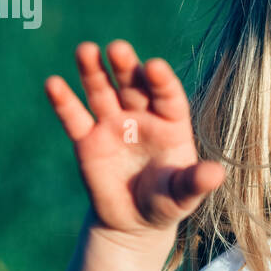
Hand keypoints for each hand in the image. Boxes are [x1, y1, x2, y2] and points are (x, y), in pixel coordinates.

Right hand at [45, 41, 224, 244]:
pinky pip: (74, 117)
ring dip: (93, 71)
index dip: (162, 81)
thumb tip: (218, 175)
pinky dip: (63, 101)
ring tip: (85, 49)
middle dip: (126, 66)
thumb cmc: (166, 202)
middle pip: (133, 85)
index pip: (168, 96)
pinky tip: (52, 83)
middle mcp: (141, 116)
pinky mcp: (87, 140)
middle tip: (118, 48)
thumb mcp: (183, 195)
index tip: (154, 66)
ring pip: (102, 91)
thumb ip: (196, 182)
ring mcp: (112, 125)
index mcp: (171, 123)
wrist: (133, 222)